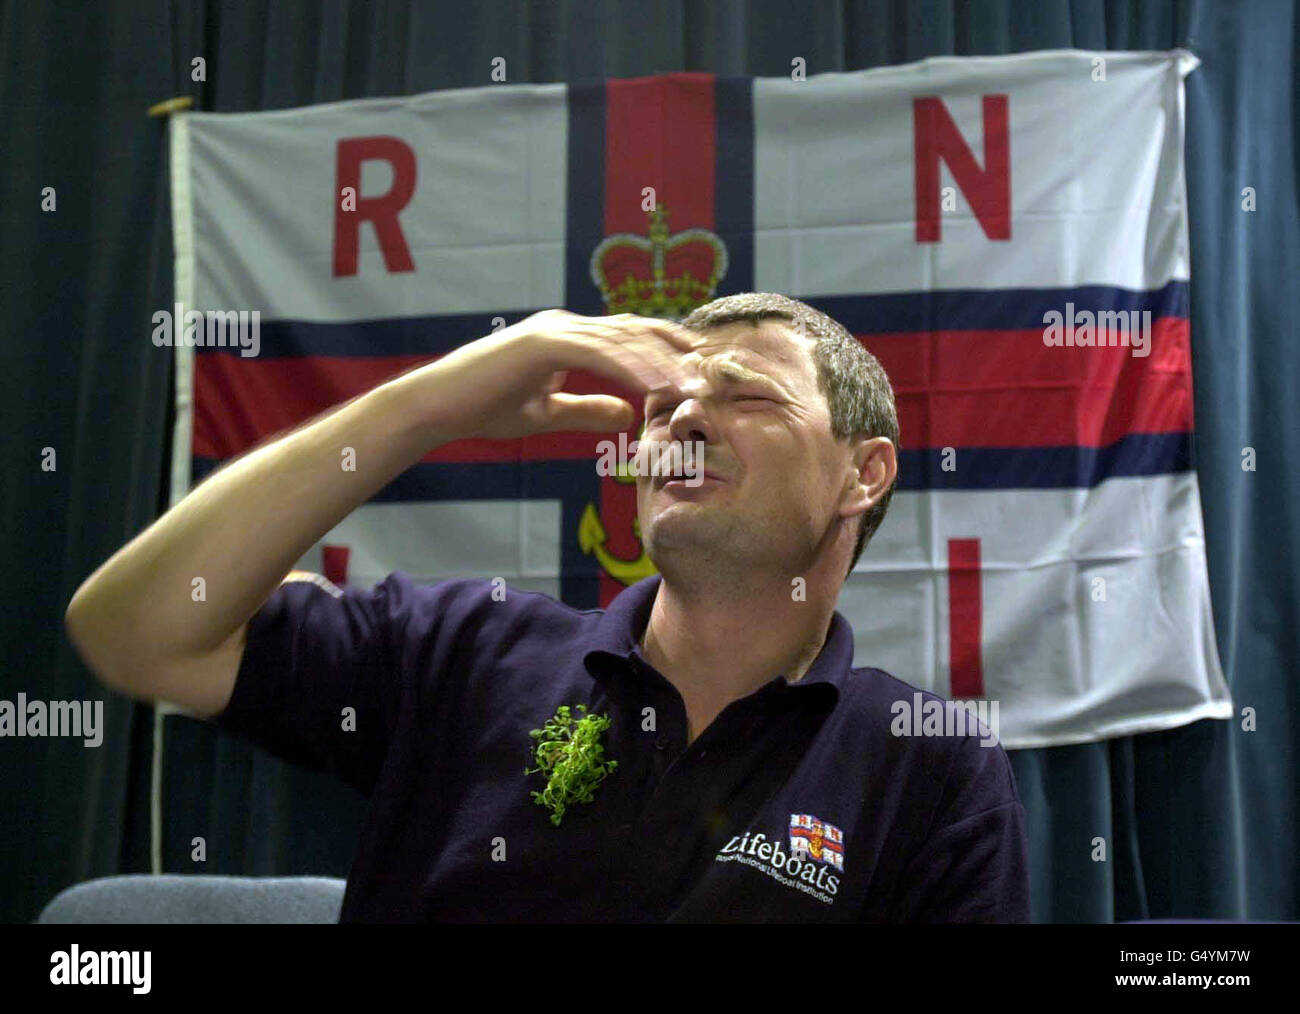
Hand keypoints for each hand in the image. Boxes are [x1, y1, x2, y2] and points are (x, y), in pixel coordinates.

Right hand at [411, 309, 698, 440]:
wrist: (436, 407)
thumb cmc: (484, 409)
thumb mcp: (547, 415)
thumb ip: (588, 409)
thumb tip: (629, 413)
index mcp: (569, 338)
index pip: (629, 338)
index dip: (666, 350)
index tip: (700, 370)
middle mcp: (566, 325)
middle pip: (635, 332)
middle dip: (676, 350)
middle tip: (713, 371)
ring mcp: (554, 329)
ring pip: (622, 340)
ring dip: (661, 361)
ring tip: (694, 383)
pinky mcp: (542, 343)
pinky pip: (597, 353)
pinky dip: (629, 368)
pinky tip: (654, 386)